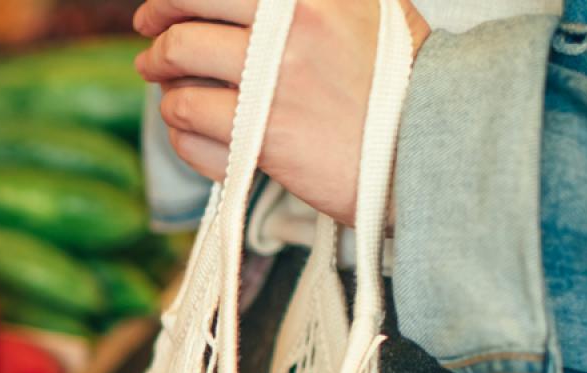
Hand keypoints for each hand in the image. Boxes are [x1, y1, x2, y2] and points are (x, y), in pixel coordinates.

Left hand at [134, 0, 429, 225]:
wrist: (435, 145)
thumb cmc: (406, 80)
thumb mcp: (370, 8)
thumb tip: (255, 3)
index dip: (171, 0)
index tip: (160, 12)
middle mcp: (282, 34)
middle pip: (182, 33)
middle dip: (155, 43)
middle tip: (151, 54)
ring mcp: (268, 90)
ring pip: (178, 89)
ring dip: (167, 95)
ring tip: (171, 96)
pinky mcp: (260, 142)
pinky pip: (191, 136)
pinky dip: (183, 136)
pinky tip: (193, 135)